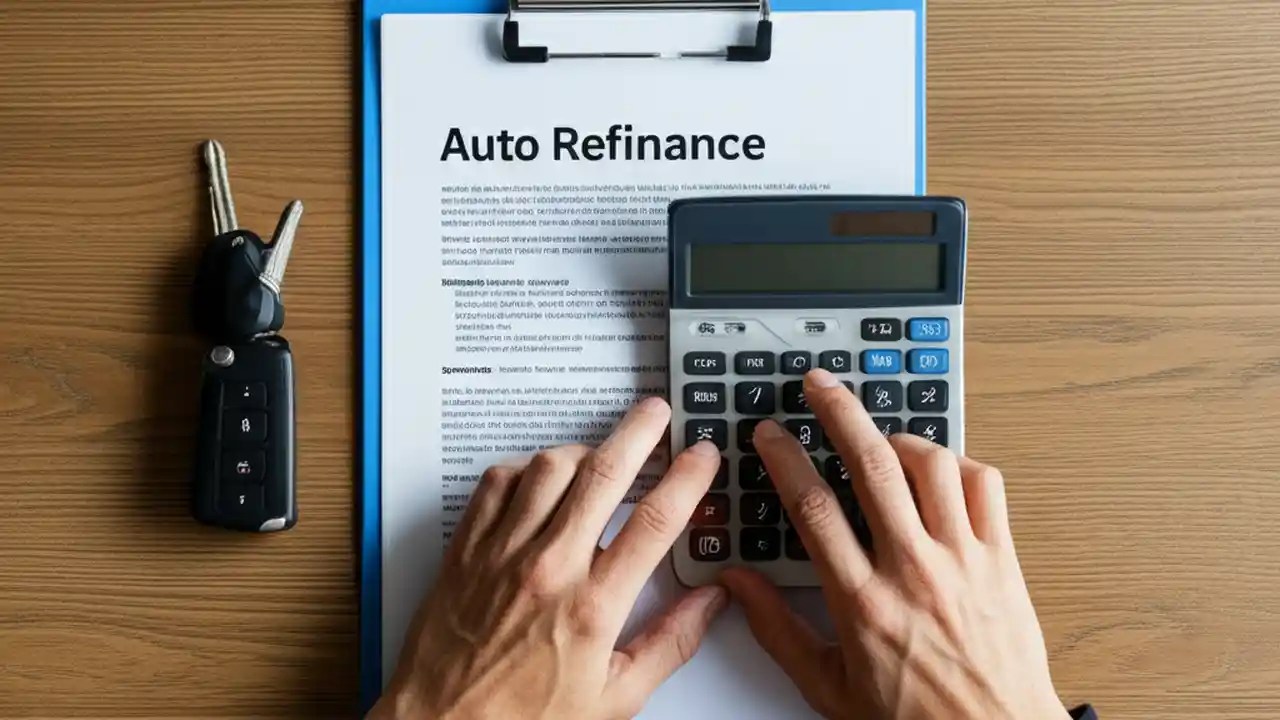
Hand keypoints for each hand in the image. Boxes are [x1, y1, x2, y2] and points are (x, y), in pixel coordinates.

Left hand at [369, 397, 726, 719]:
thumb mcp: (614, 699)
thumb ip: (668, 644)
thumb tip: (709, 603)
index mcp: (592, 606)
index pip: (654, 523)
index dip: (687, 479)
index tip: (702, 456)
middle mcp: (548, 569)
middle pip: (604, 474)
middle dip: (639, 433)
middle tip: (657, 413)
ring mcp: (502, 553)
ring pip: (548, 467)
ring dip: (583, 449)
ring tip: (601, 451)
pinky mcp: (465, 550)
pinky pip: (496, 484)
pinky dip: (523, 469)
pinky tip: (538, 478)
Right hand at [722, 369, 1070, 719]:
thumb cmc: (915, 719)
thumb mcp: (828, 686)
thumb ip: (777, 630)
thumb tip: (739, 585)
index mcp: (863, 602)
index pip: (814, 507)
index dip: (786, 458)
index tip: (770, 433)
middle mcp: (914, 571)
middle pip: (872, 467)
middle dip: (839, 413)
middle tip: (819, 385)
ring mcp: (963, 560)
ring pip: (933, 465)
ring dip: (899, 437)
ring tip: (878, 434)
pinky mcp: (1003, 559)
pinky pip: (986, 485)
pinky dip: (960, 462)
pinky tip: (938, 468)